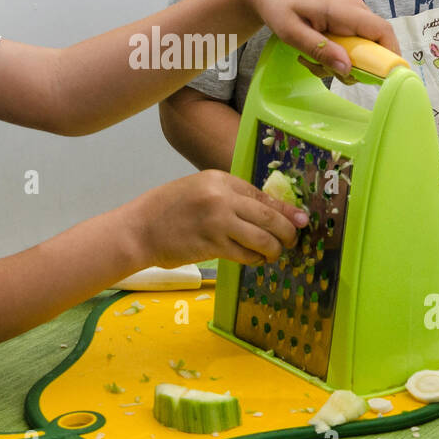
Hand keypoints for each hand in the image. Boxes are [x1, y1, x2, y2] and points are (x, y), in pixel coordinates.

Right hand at [127, 171, 308, 269]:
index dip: (285, 210)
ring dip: (273, 249)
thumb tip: (266, 213)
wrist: (139, 229)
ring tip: (273, 254)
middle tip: (293, 241)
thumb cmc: (168, 211)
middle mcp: (221, 196)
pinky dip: (254, 259)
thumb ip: (229, 198)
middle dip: (287, 231)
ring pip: (262, 238)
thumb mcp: (199, 191)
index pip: (262, 194)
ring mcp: (218, 221)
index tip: (299, 220)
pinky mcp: (212, 245)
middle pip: (269, 216)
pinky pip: (245, 254)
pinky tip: (254, 260)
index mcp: (219, 179)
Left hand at [240, 0, 397, 80]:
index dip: (389, 56)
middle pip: (374, 44)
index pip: (382, 31)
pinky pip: (351, 40)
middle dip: (357, 66)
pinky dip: (337, 52)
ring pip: (362, 45)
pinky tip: (315, 51)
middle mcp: (354, 7)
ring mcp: (351, 10)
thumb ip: (320, 50)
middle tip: (327, 72)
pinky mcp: (345, 16)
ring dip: (342, 61)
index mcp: (344, 8)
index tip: (380, 78)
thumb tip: (347, 69)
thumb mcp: (291, 33)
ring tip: (311, 60)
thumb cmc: (277, 5)